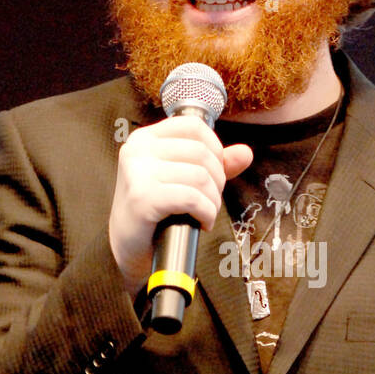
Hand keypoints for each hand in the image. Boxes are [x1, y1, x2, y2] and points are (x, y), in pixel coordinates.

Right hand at [108, 114, 253, 295]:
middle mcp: (137, 150)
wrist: (129, 247)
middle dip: (217, 181)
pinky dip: (206, 213)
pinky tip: (202, 222)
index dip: (215, 148)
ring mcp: (137, 172)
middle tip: (210, 201)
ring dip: (213, 201)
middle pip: (201, 152)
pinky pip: (192, 198)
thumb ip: (213, 163)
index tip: (213, 173)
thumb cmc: (156, 211)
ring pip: (200, 176)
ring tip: (205, 213)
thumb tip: (245, 153)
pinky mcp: (142, 197)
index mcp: (145, 138)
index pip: (193, 126)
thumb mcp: (183, 179)